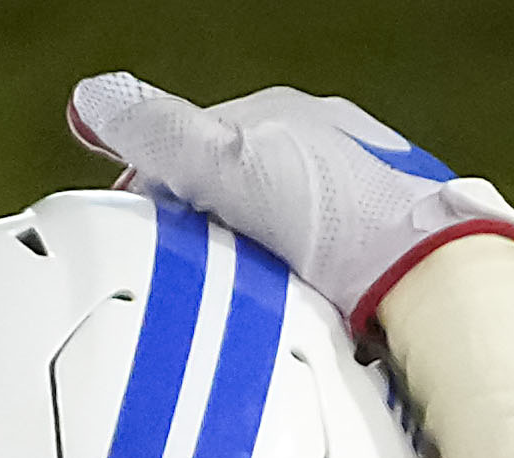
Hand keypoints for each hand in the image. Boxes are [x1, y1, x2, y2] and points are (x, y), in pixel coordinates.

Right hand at [67, 75, 513, 330]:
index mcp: (279, 114)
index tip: (131, 240)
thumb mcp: (228, 166)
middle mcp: (317, 144)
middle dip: (194, 226)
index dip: (149, 192)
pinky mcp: (367, 247)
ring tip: (224, 299)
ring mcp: (346, 195)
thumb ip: (159, 135)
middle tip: (173, 277)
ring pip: (265, 225)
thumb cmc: (331, 217)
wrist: (422, 275)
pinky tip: (275, 306)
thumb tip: (92, 96)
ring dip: (238, 257)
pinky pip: (302, 261)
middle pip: (226, 187)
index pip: (187, 144)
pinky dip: (280, 280)